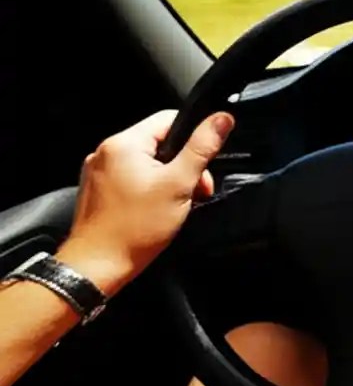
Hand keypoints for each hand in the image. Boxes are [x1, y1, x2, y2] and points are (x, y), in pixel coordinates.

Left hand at [57, 110, 234, 296]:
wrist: (98, 266)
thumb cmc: (136, 227)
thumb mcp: (179, 184)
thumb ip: (202, 148)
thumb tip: (221, 118)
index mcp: (124, 143)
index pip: (168, 120)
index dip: (194, 138)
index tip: (205, 164)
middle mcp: (106, 152)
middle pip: (159, 143)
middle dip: (183, 165)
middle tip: (196, 191)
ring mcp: (98, 172)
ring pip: (147, 163)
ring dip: (168, 179)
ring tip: (176, 205)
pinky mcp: (98, 191)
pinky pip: (132, 179)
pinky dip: (149, 190)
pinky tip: (156, 210)